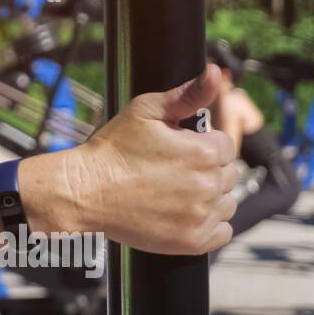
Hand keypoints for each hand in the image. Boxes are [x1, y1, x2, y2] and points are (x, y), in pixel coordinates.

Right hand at [72, 64, 237, 254]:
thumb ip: (186, 94)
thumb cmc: (111, 151)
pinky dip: (209, 224)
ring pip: (227, 203)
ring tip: (175, 192)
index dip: (201, 144)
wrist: (85, 192)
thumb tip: (213, 72)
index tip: (178, 149)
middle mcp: (209, 185)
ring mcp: (202, 216)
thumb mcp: (145, 110)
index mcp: (204, 151)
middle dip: (205, 169)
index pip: (225, 145)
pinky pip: (222, 232)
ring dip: (210, 197)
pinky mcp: (192, 241)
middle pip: (228, 174)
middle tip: (170, 170)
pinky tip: (182, 213)